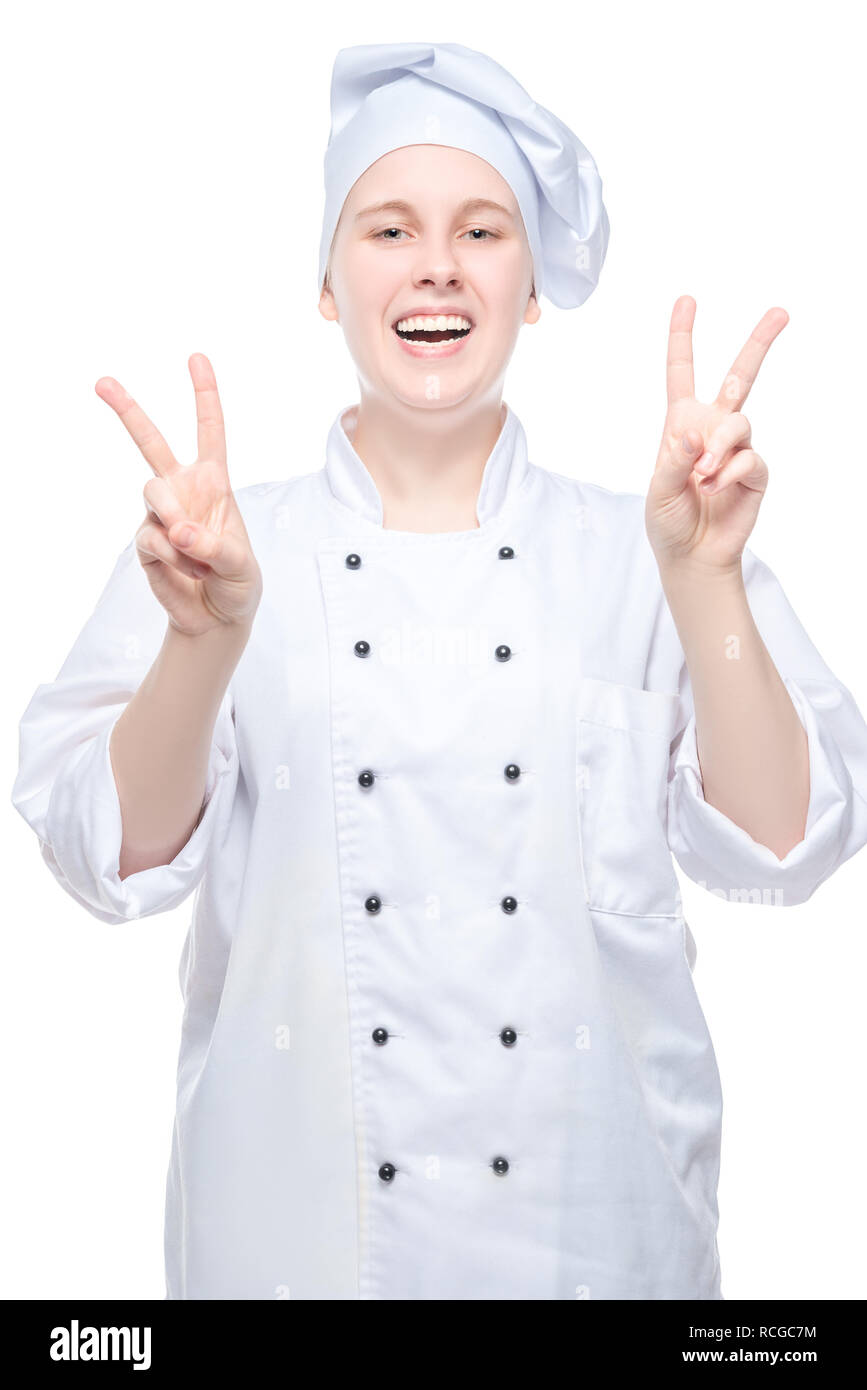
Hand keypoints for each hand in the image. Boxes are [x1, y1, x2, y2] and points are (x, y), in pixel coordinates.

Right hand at [95, 354, 262, 636]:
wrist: (215, 618)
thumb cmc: (237, 584)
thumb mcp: (241, 566)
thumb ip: (215, 546)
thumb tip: (177, 531)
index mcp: (215, 484)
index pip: (210, 432)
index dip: (204, 395)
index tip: (196, 358)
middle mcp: (183, 490)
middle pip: (151, 442)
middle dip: (127, 410)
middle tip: (102, 382)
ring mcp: (161, 514)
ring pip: (154, 494)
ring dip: (175, 520)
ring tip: (194, 553)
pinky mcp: (146, 539)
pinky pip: (152, 537)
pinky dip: (172, 557)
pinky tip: (186, 570)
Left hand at [645, 296, 788, 574]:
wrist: (692, 555)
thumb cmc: (668, 519)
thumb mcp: (657, 490)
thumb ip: (673, 460)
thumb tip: (694, 434)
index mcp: (681, 424)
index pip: (682, 373)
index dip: (683, 337)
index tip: (687, 300)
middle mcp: (712, 429)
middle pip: (740, 376)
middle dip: (759, 342)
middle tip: (781, 312)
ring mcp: (737, 449)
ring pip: (739, 422)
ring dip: (719, 447)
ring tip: (703, 475)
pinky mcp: (756, 471)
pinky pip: (749, 457)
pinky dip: (729, 472)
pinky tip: (715, 489)